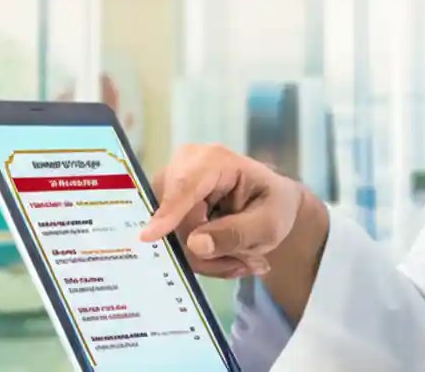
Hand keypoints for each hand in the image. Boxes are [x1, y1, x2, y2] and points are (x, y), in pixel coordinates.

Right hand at [140, 144, 310, 278]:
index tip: (150, 236)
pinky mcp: (168, 211)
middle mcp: (185, 168)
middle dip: (203, 250)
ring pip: (172, 236)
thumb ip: (237, 233)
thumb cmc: (273, 206)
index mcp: (215, 160)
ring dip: (206, 258)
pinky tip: (228, 258)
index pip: (186, 184)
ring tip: (242, 260)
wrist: (270, 207)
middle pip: (173, 217)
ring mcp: (173, 189)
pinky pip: (174, 243)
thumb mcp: (269, 223)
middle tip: (242, 264)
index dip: (169, 211)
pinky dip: (201, 258)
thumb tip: (195, 245)